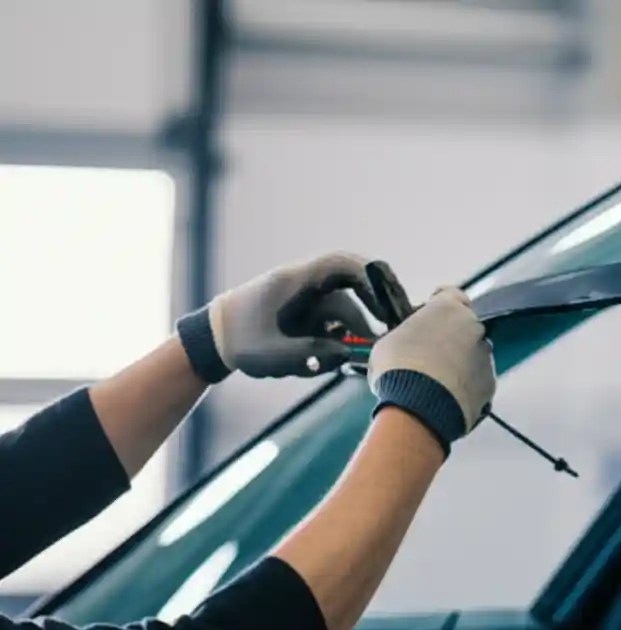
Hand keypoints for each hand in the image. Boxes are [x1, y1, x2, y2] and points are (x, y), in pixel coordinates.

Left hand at [178, 252, 395, 381]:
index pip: (340, 264)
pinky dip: (339, 338)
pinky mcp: (306, 316)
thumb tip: (347, 354)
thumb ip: (310, 355)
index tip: (386, 298)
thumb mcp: (270, 354)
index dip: (369, 275)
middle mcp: (304, 286)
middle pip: (350, 286)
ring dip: (353, 331)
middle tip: (391, 327)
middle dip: (372, 306)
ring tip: (358, 355)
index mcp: (295, 281)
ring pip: (342, 310)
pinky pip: (332, 323)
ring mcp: (306, 300)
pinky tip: (334, 358)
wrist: (212, 343)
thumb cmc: (238, 343)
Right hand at [368, 287, 495, 452]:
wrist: (418, 407)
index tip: (433, 312)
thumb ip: (407, 334)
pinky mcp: (490, 383)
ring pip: (474, 354)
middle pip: (465, 326)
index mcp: (448, 308)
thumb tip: (407, 343)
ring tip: (437, 382)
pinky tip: (448, 396)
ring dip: (461, 362)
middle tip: (430, 354)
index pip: (452, 295)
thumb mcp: (389, 341)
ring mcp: (485, 355)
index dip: (441, 304)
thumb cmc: (398, 369)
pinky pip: (478, 380)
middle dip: (451, 337)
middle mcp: (474, 326)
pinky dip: (467, 385)